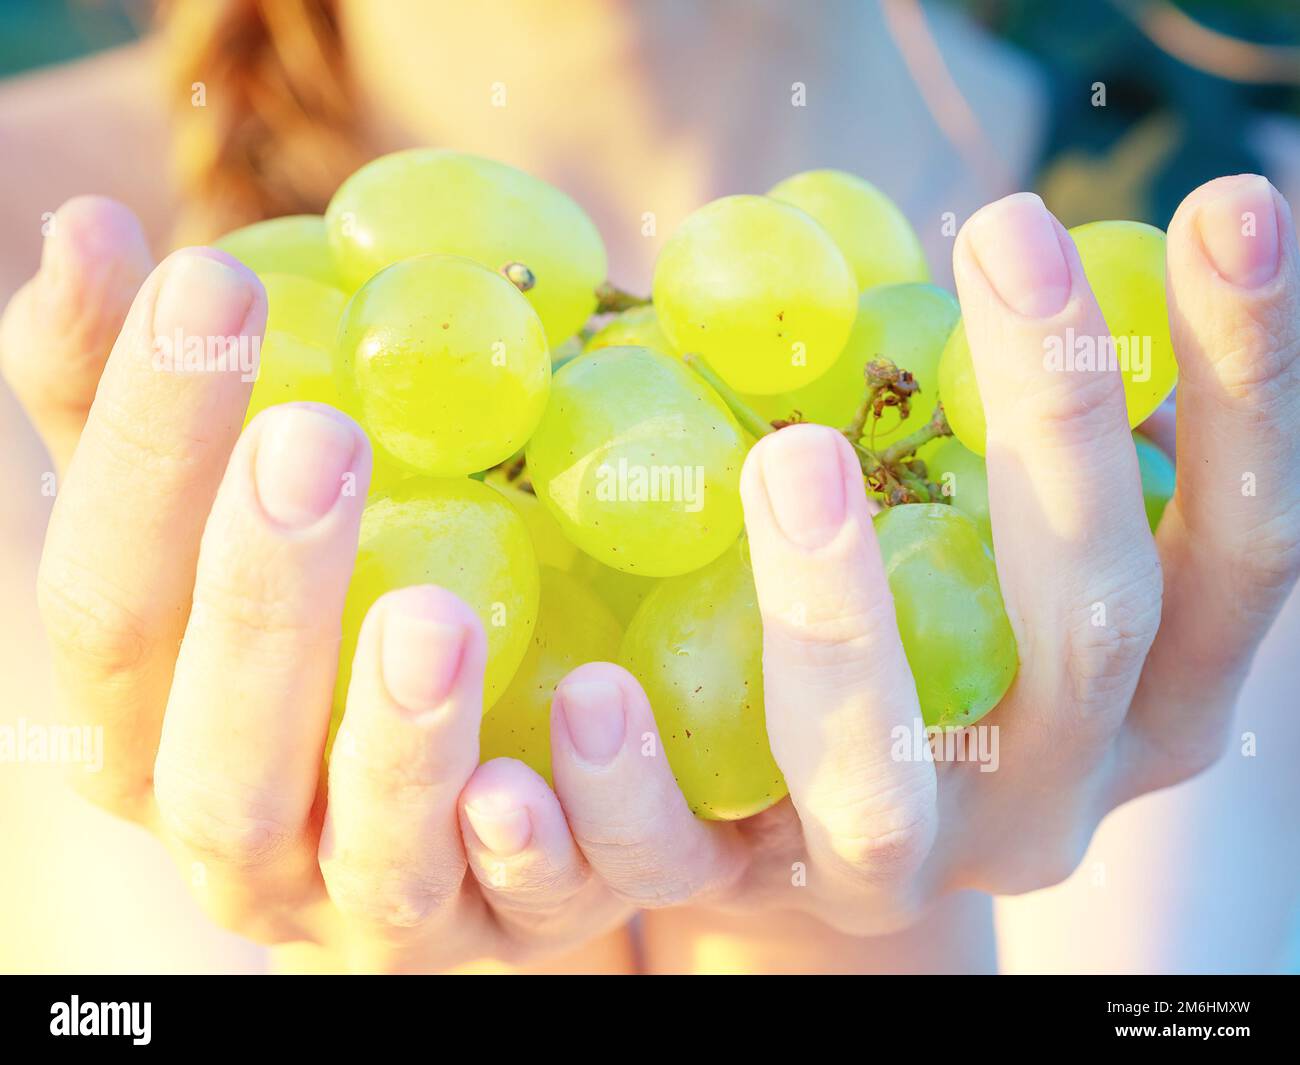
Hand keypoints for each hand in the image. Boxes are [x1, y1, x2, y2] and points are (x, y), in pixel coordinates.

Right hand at [2, 201, 637, 970]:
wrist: (482, 770)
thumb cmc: (318, 628)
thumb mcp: (229, 512)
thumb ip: (149, 406)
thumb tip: (92, 233)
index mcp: (147, 732)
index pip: (102, 607)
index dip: (141, 454)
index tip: (208, 285)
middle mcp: (242, 839)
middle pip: (214, 750)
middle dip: (257, 599)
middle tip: (318, 439)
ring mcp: (377, 903)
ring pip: (365, 854)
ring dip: (393, 739)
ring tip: (434, 613)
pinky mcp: (510, 928)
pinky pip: (526, 900)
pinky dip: (538, 831)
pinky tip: (584, 712)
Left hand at [528, 176, 1299, 933]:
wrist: (825, 835)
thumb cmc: (932, 634)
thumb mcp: (994, 547)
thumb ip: (1006, 441)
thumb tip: (985, 242)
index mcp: (1149, 691)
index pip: (1241, 543)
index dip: (1250, 383)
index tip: (1232, 206)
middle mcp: (1058, 785)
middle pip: (1088, 623)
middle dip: (1057, 423)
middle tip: (1006, 233)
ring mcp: (914, 863)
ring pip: (880, 771)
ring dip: (838, 615)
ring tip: (792, 457)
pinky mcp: (761, 896)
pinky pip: (686, 860)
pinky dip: (629, 784)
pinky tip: (586, 692)